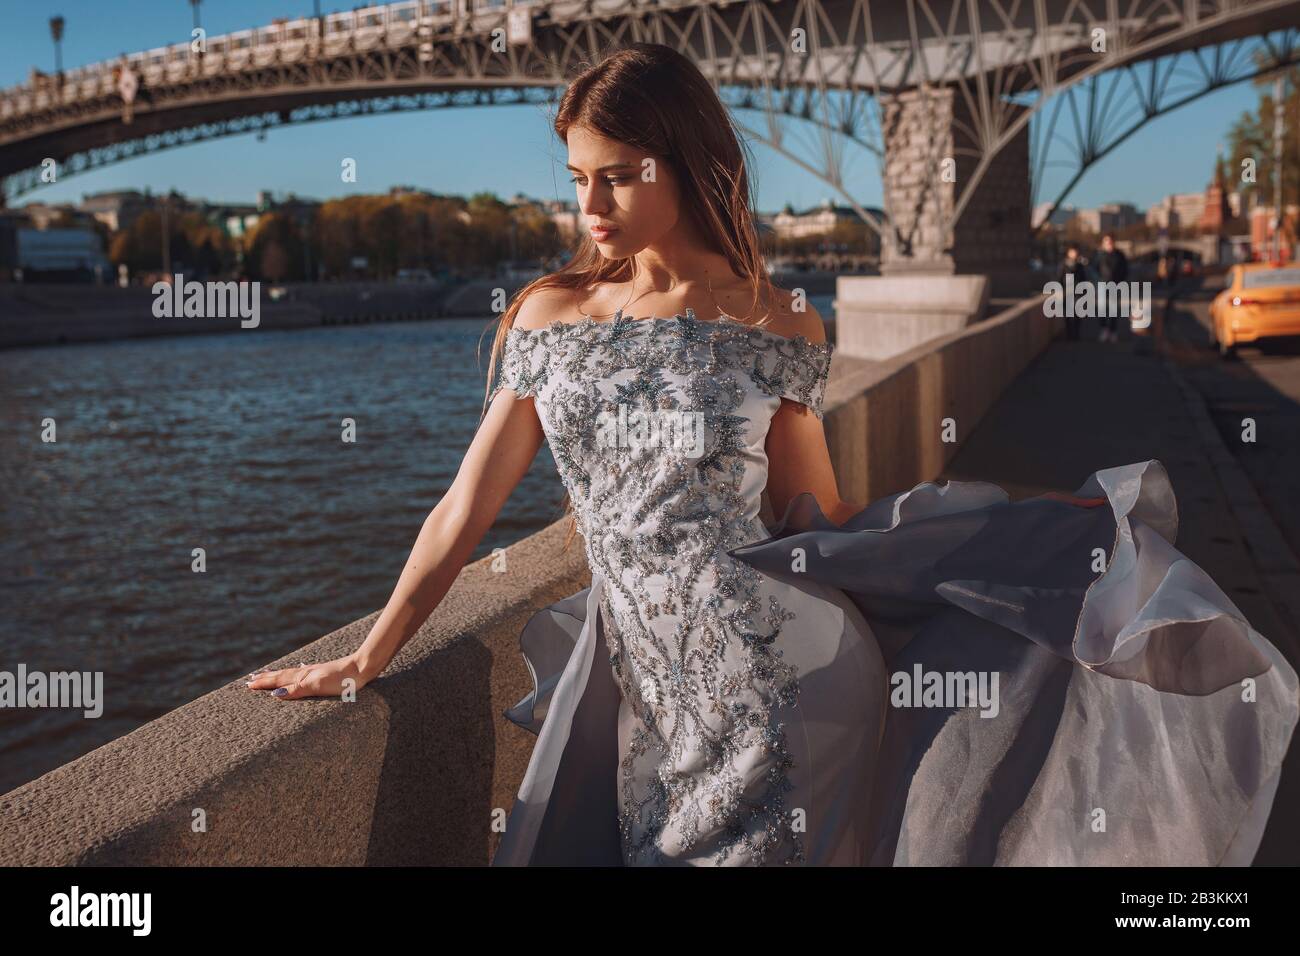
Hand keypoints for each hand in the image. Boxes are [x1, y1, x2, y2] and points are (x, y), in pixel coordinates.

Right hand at [245, 654, 369, 700]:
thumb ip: (296, 690)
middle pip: (281, 675)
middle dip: (266, 678)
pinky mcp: (325, 673)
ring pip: (291, 673)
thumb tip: (274, 694)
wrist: (362, 668)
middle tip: (250, 679)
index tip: (248, 684)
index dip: (263, 683)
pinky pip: (304, 673)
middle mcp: (306, 672)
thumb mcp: (317, 686)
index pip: (278, 680)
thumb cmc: (341, 680)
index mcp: (302, 676)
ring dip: (278, 675)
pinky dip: (296, 673)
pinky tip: (301, 670)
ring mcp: (315, 672)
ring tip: (268, 674)